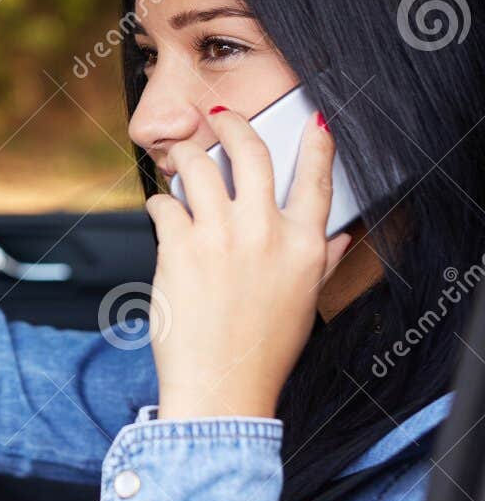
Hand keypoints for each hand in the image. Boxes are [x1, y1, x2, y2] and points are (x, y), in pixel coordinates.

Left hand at [144, 107, 353, 420]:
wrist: (222, 385)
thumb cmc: (262, 351)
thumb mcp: (305, 302)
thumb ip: (321, 261)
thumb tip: (341, 236)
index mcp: (304, 246)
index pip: (318, 180)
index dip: (317, 144)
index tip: (312, 120)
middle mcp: (265, 232)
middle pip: (252, 154)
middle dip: (233, 125)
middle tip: (218, 116)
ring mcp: (220, 236)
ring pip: (200, 166)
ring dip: (186, 156)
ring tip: (180, 158)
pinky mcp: (179, 246)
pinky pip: (164, 203)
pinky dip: (160, 202)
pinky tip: (161, 209)